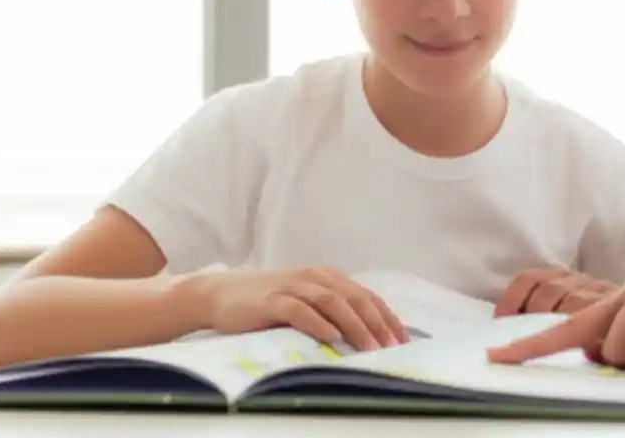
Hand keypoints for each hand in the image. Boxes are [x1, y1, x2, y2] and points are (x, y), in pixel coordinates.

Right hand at [195, 267, 408, 350]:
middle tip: (391, 347)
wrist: (221, 294)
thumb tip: (368, 334)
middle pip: (354, 298)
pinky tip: (332, 337)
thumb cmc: (268, 303)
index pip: (366, 296)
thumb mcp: (306, 302)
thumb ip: (332, 310)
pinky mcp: (270, 301)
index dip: (387, 317)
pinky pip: (299, 310)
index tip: (403, 339)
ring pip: (331, 302)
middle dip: (377, 323)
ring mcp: (292, 286)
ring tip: (369, 346)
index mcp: (327, 277)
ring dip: (353, 325)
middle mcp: (314, 277)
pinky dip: (318, 323)